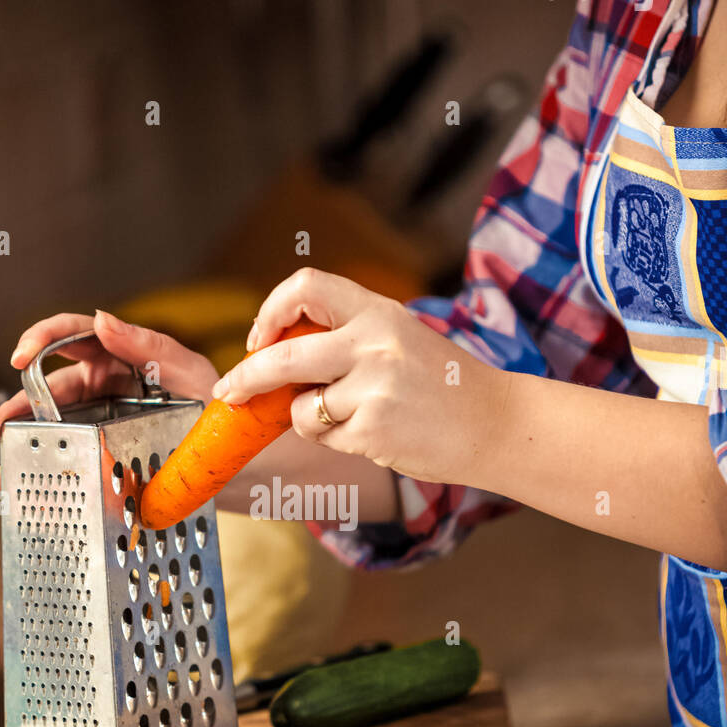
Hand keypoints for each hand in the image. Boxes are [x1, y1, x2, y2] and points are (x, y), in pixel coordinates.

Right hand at [0, 309, 218, 491]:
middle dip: (17, 408)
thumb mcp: (188, 372)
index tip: (21, 356)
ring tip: (3, 469)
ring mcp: (105, 423)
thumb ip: (146, 345)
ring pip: (55, 428)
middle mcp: (107, 388)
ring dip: (25, 447)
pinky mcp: (110, 455)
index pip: (72, 337)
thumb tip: (101, 318)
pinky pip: (73, 459)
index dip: (41, 340)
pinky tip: (31, 490)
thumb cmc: (221, 409)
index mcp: (121, 358)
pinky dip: (51, 474)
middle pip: (51, 391)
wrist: (244, 463)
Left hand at [212, 268, 502, 485]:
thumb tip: (273, 357)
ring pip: (301, 406)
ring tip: (352, 418)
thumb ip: (346, 338)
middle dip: (247, 376)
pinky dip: (336, 440)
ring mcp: (373, 387)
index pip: (306, 286)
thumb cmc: (442, 385)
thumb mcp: (399, 339)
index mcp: (378, 311)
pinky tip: (375, 435)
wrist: (495, 424)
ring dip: (309, 418)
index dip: (271, 311)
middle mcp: (374, 342)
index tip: (260, 338)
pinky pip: (324, 436)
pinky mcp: (373, 429)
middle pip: (283, 354)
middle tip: (230, 392)